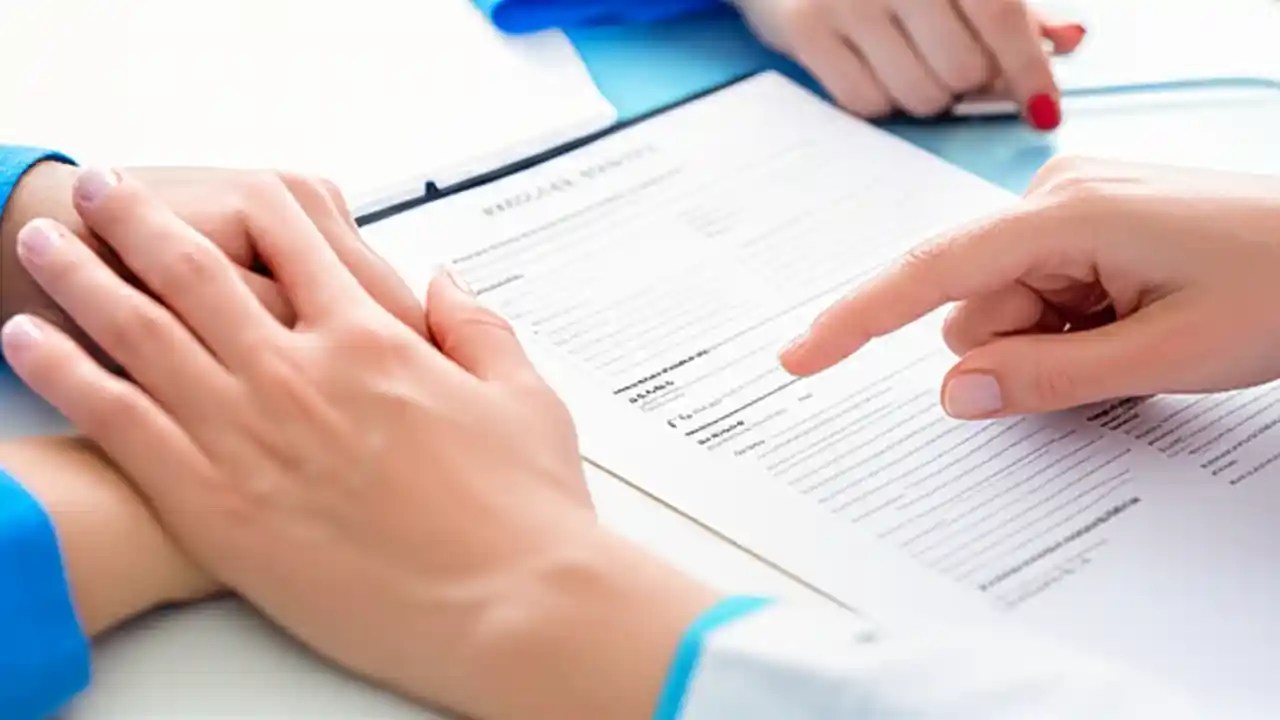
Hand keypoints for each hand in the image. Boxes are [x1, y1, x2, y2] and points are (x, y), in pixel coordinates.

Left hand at [4, 169, 716, 717]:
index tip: (228, 190)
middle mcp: (300, 373)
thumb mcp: (523, 399)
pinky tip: (30, 343)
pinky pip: (119, 420)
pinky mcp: (215, 502)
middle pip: (197, 269)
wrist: (511, 606)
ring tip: (45, 243)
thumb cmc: (523, 515)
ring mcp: (250, 434)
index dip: (255, 206)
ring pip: (140, 330)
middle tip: (104, 190)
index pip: (298, 241)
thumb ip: (478, 330)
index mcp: (373, 341)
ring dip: (83, 276)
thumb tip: (446, 286)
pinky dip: (66, 373)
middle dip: (141, 220)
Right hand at [733, 0, 1083, 126]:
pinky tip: (875, 67)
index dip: (1028, 71)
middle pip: (962, 72)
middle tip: (955, 68)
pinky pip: (866, 102)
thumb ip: (1015, 7)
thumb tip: (1070, 41)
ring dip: (927, 95)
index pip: (999, 15)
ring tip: (912, 63)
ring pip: (919, 96)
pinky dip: (881, 99)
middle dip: (970, 84)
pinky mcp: (804, 29)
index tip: (1044, 114)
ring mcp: (845, 0)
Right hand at [780, 157, 1279, 417]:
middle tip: (1110, 360)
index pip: (930, 273)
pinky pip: (1041, 295)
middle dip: (1018, 351)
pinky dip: (1071, 326)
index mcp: (1062, 213)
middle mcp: (1053, 198)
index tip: (799, 356)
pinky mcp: (1088, 227)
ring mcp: (1071, 210)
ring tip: (1136, 337)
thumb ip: (1047, 379)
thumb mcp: (1164, 355)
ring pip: (1007, 309)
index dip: (857, 320)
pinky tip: (1133, 319)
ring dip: (1052, 343)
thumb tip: (952, 392)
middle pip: (973, 307)